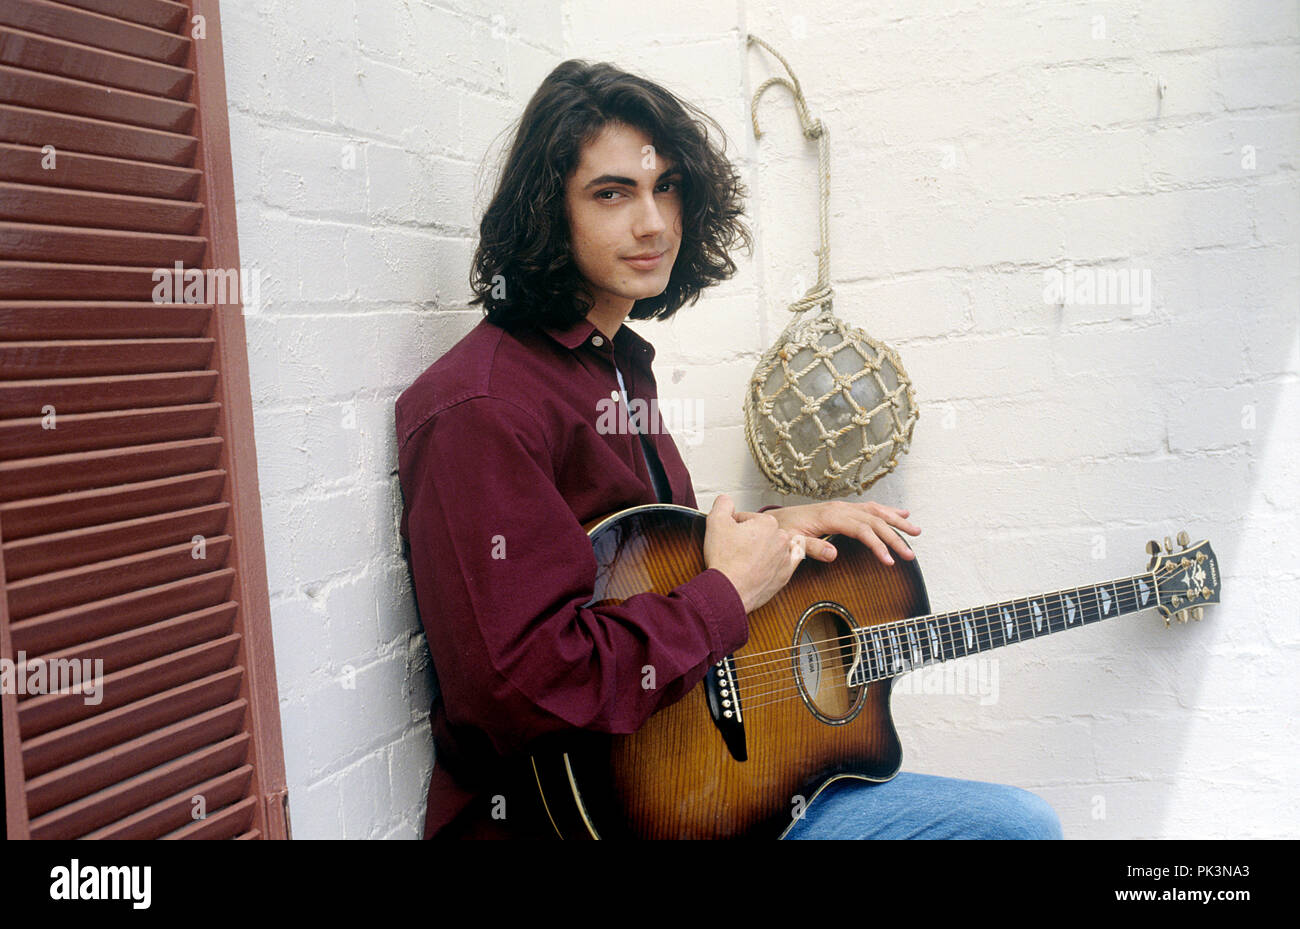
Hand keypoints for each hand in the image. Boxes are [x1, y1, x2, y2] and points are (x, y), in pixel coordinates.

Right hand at [704, 494, 805, 612]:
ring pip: (775, 547)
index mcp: (768, 523)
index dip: (734, 526)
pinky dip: (778, 562)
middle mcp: (782, 539)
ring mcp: (785, 558)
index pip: (748, 519)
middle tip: (736, 547)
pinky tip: (766, 563)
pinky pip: (786, 563)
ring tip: (748, 557)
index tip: (727, 536)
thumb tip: (726, 500)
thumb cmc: (724, 561)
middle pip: (763, 532)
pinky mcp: (784, 576)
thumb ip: (722, 504)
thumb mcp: (716, 522)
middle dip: (750, 537)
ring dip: (765, 549)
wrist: (729, 591)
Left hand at [736, 501, 919, 565]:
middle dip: (894, 537)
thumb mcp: (789, 542)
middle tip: (910, 555)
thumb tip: (834, 554)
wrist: (768, 520)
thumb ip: (810, 547)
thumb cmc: (778, 532)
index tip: (890, 561)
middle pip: (873, 520)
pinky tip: (901, 515)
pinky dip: (886, 512)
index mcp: (828, 515)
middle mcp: (838, 508)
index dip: (877, 544)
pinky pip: (868, 509)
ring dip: (896, 523)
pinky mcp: (840, 510)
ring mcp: (840, 507)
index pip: (861, 529)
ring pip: (874, 512)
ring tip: (916, 533)